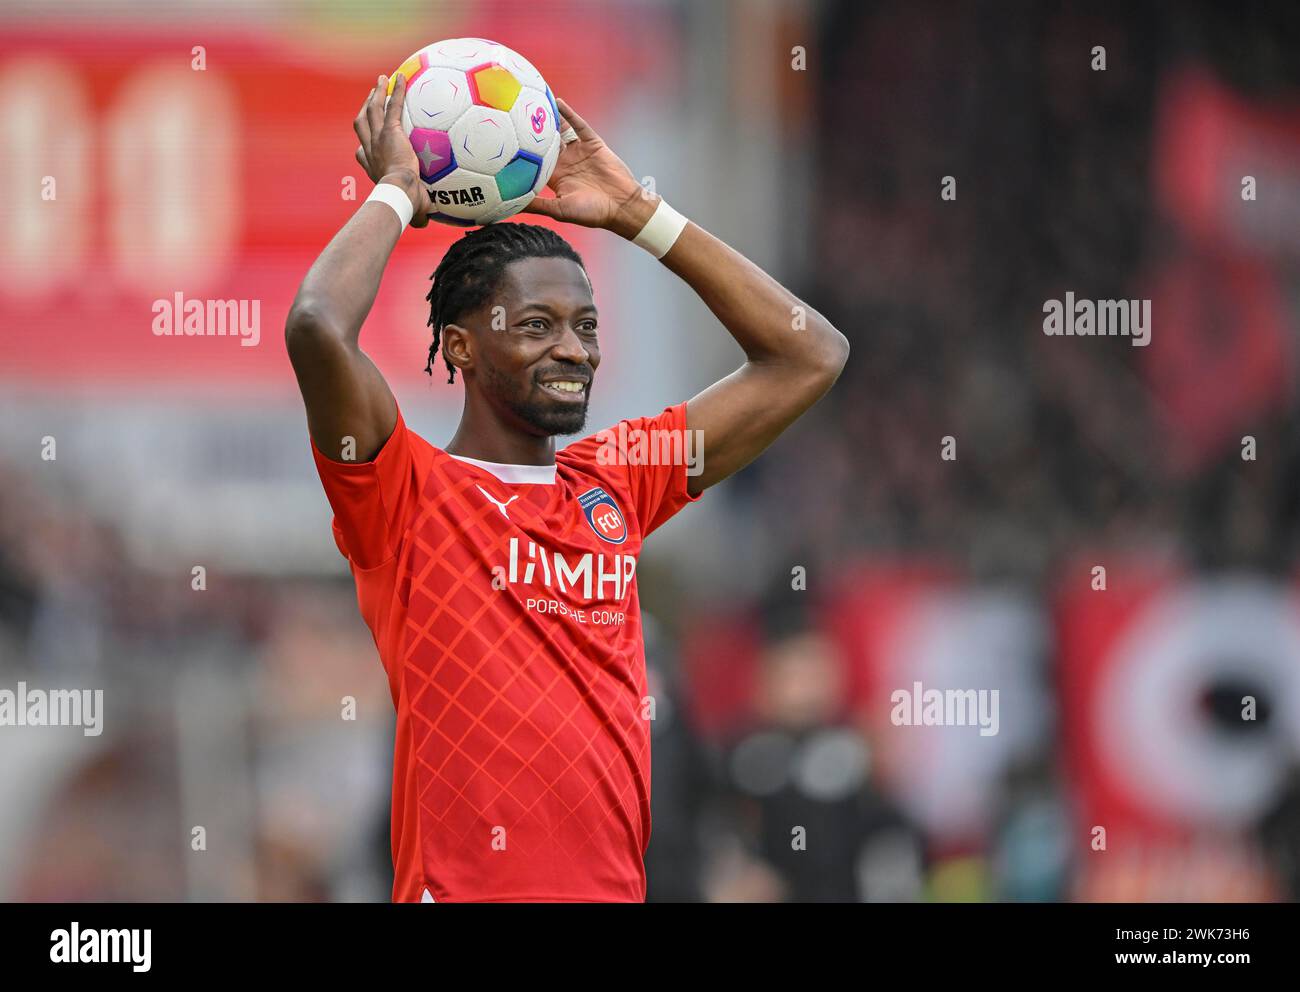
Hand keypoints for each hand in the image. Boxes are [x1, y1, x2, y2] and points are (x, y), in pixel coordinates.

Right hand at [353, 73, 433, 227]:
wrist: (399, 194)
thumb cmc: (403, 206)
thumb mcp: (410, 211)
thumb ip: (417, 215)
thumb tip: (425, 225)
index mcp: (372, 167)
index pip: (363, 154)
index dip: (363, 147)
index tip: (365, 145)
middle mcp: (370, 150)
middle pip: (363, 123)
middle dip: (365, 108)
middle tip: (371, 97)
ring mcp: (377, 138)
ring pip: (371, 110)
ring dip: (375, 93)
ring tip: (381, 80)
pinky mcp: (390, 131)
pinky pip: (393, 105)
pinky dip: (396, 90)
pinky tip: (401, 76)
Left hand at [522, 96, 655, 238]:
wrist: (622, 206)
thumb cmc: (591, 213)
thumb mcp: (559, 210)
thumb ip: (537, 205)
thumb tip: (509, 206)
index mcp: (555, 177)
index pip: (533, 161)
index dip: (519, 152)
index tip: (502, 142)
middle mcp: (565, 161)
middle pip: (544, 142)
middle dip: (530, 130)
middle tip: (510, 115)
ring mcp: (578, 151)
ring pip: (559, 130)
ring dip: (547, 118)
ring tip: (531, 102)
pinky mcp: (592, 143)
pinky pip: (578, 124)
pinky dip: (568, 113)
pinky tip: (556, 101)